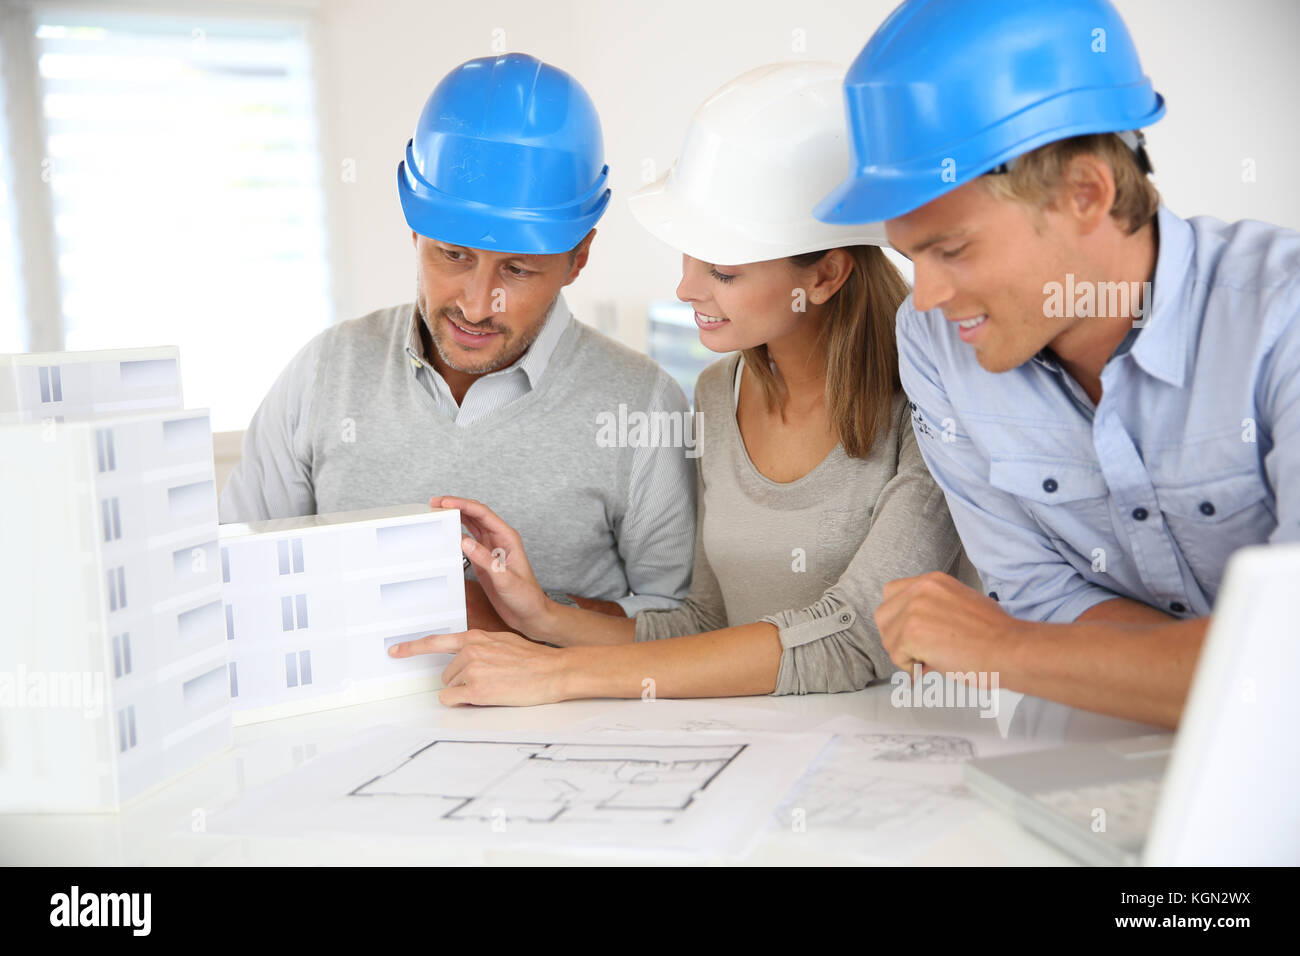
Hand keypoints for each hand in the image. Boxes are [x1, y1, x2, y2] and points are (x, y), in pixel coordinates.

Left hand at [387, 628, 572, 705]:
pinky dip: (464, 703)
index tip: (394, 651)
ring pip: (450, 689)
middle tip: (490, 681)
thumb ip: (481, 646)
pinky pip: (453, 701)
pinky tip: (486, 698)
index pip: (435, 641)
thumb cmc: (533, 660)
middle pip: (447, 675)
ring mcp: (472, 670)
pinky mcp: (476, 691)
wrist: (554, 671)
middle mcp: (469, 651)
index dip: (411, 648)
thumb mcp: (503, 642)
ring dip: (466, 693)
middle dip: (462, 681)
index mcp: (475, 638)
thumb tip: (467, 658)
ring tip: (494, 687)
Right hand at [431, 495, 549, 633]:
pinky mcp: (484, 561)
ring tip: (437, 512)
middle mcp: (499, 540)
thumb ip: (486, 560)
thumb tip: (465, 541)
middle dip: (456, 506)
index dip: (463, 505)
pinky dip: (456, 535)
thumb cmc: (526, 597)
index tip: (445, 502)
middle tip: (434, 503)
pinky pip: (468, 542)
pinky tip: (446, 533)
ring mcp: (491, 550)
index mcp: (508, 538)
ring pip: (471, 526)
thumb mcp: (505, 579)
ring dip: (455, 517)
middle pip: (475, 515)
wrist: (531, 615)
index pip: (483, 514)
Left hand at [873, 571, 1024, 676]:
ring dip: (906, 654)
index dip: (899, 618)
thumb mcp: (963, 602)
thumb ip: (936, 607)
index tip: (914, 633)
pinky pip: (896, 656)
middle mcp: (920, 590)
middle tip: (923, 650)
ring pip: (888, 639)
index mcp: (933, 581)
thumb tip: (923, 626)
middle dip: (898, 637)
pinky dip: (911, 667)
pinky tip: (934, 663)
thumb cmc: (995, 635)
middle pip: (883, 616)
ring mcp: (913, 610)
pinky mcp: (911, 633)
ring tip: (934, 657)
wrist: (1009, 648)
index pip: (892, 593)